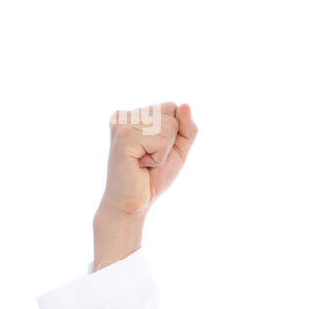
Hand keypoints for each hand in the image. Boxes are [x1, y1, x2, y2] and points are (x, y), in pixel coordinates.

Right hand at [99, 101, 198, 217]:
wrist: (134, 203)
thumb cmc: (153, 176)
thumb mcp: (178, 148)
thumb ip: (186, 127)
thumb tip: (185, 105)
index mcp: (134, 114)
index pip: (173, 107)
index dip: (175, 134)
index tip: (155, 150)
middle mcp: (125, 115)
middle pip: (171, 114)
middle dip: (169, 142)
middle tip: (148, 158)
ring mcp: (121, 124)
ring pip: (168, 126)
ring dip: (163, 151)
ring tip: (144, 161)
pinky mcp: (123, 136)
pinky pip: (160, 139)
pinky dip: (158, 157)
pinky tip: (140, 164)